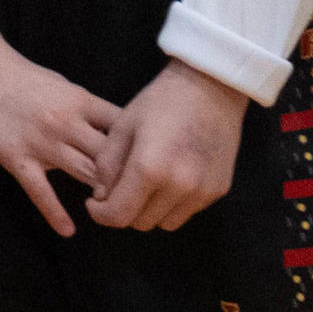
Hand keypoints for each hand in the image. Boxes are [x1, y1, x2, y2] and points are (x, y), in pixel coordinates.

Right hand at [0, 5, 124, 237]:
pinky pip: (40, 191)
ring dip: (102, 194)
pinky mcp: (16, 158)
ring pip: (84, 174)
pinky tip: (68, 230)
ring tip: (114, 211)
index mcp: (80, 101)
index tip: (152, 165)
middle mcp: (66, 123)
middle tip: (140, 196)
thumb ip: (88, 109)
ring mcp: (41, 142)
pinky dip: (55, 213)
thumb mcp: (63, 85)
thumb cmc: (21, 76)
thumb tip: (116, 130)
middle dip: (128, 177)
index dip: (141, 149)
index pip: (123, 129)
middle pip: (110, 157)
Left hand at [88, 60, 247, 231]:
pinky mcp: (218, 191)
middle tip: (117, 189)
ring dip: (149, 211)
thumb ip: (107, 165)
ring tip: (143, 184)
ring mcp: (202, 191)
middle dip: (124, 210)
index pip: (119, 214)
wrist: (211, 88)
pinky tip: (167, 179)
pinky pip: (187, 211)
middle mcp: (179, 186)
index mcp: (150, 168)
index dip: (101, 214)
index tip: (94, 204)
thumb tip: (101, 196)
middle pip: (141, 222)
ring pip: (165, 222)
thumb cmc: (161, 101)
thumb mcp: (123, 126)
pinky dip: (172, 204)